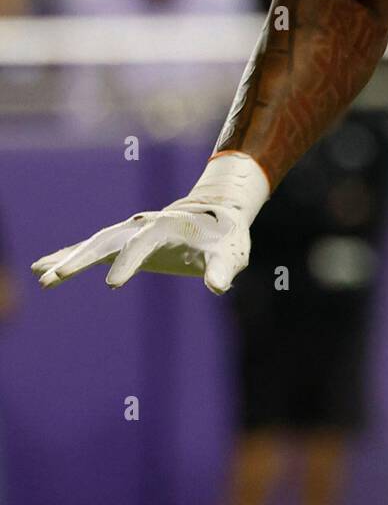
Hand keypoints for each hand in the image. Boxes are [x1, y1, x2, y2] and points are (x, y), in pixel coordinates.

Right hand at [31, 153, 269, 295]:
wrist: (216, 217)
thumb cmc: (225, 239)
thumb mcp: (230, 254)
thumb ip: (222, 269)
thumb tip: (217, 287)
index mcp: (168, 225)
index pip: (144, 242)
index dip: (128, 262)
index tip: (112, 285)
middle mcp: (143, 225)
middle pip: (108, 239)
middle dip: (82, 257)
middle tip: (57, 276)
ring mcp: (131, 232)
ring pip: (94, 244)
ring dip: (68, 258)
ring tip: (41, 275)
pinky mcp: (124, 244)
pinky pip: (92, 250)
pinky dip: (69, 257)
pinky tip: (42, 268)